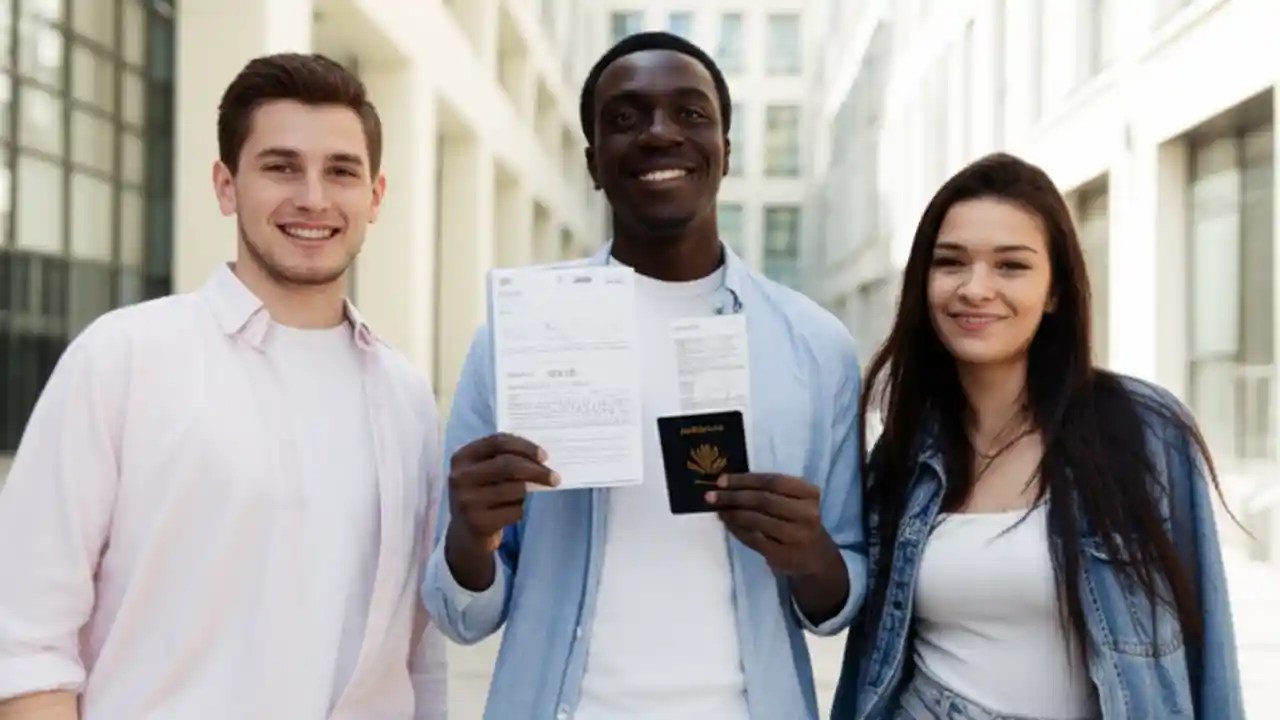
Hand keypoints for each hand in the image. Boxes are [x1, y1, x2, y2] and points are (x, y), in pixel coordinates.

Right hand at [445, 433, 556, 590]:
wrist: (464, 534)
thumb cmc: (481, 495)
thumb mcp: (483, 473)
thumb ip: (503, 460)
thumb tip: (541, 459)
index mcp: (462, 458)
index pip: (497, 442)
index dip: (524, 446)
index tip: (544, 456)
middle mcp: (460, 477)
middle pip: (508, 465)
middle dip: (537, 470)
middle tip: (555, 478)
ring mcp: (467, 501)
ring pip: (515, 489)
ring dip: (526, 493)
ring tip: (520, 499)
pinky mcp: (478, 523)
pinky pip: (515, 511)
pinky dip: (520, 511)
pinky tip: (510, 514)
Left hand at [706, 473, 836, 576]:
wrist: (817, 558)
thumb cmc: (799, 521)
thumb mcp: (797, 501)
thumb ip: (771, 491)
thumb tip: (730, 483)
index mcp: (810, 494)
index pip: (773, 481)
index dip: (745, 479)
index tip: (722, 480)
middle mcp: (807, 513)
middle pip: (763, 500)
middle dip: (733, 496)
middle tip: (711, 495)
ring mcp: (795, 536)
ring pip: (756, 520)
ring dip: (732, 513)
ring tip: (717, 508)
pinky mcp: (783, 554)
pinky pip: (753, 538)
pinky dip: (736, 529)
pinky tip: (727, 523)